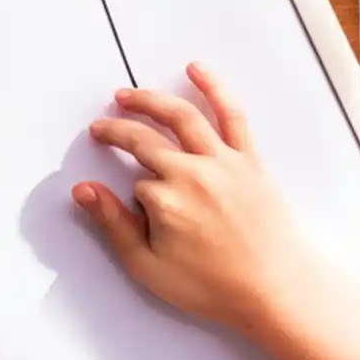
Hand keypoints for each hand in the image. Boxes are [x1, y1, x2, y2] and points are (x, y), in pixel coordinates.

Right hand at [72, 62, 325, 333]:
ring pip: (180, 116)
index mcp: (166, 199)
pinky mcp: (249, 159)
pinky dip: (214, 87)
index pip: (133, 183)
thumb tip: (84, 190)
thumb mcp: (147, 267)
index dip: (130, 198)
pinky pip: (232, 114)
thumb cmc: (213, 287)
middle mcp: (193, 172)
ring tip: (127, 95)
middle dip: (118, 131)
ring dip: (149, 100)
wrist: (275, 291)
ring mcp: (224, 161)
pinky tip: (196, 69)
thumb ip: (113, 224)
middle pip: (145, 139)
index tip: (127, 204)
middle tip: (101, 129)